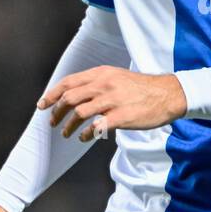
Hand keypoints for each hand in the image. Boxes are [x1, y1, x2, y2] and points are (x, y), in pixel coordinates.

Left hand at [39, 66, 187, 140]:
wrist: (168, 94)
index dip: (51, 94)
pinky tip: (85, 138)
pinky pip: (96, 127)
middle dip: (56, 112)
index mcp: (101, 73)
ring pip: (79, 113)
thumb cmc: (142, 88)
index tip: (42, 105)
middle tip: (52, 122)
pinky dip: (86, 134)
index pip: (68, 82)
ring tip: (66, 134)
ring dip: (68, 126)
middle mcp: (104, 84)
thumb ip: (97, 82)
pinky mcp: (121, 116)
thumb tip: (77, 94)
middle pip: (69, 98)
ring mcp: (112, 100)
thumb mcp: (117, 76)